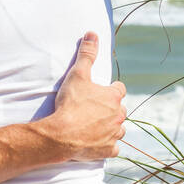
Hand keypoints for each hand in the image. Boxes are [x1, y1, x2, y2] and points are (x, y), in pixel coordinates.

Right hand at [47, 32, 126, 161]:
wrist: (62, 134)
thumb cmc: (71, 104)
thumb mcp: (77, 74)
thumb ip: (87, 54)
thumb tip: (93, 34)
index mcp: (113, 97)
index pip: (119, 89)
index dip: (110, 89)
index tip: (100, 92)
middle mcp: (118, 115)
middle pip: (120, 110)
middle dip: (111, 109)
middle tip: (94, 110)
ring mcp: (114, 134)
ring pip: (119, 129)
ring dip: (111, 127)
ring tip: (96, 126)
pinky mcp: (108, 150)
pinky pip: (114, 148)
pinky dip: (107, 145)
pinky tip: (97, 143)